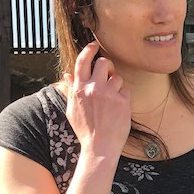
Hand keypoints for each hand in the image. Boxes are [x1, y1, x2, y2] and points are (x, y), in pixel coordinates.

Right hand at [63, 42, 130, 158]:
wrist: (100, 147)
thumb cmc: (85, 130)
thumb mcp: (72, 110)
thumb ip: (71, 90)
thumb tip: (68, 75)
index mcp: (79, 89)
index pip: (82, 61)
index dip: (89, 50)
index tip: (94, 46)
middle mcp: (93, 89)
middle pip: (104, 63)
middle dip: (107, 66)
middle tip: (108, 75)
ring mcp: (109, 95)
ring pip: (117, 77)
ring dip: (116, 85)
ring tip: (111, 100)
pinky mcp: (122, 102)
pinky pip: (125, 91)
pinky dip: (123, 98)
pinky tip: (117, 110)